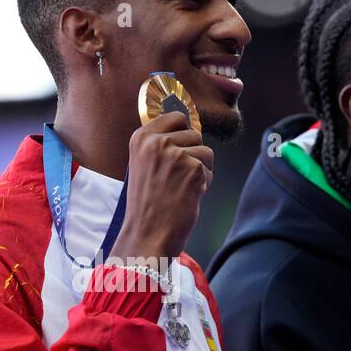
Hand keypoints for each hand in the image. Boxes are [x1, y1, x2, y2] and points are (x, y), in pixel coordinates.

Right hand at [110, 110, 213, 260]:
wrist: (147, 233)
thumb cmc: (147, 204)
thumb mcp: (144, 164)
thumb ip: (161, 144)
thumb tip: (190, 127)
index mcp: (141, 138)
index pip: (177, 118)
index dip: (183, 135)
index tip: (176, 153)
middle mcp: (157, 142)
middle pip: (194, 134)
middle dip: (192, 156)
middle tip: (174, 179)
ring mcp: (175, 155)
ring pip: (206, 152)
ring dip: (200, 171)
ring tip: (180, 188)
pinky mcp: (193, 169)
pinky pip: (210, 170)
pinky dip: (203, 185)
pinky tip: (186, 197)